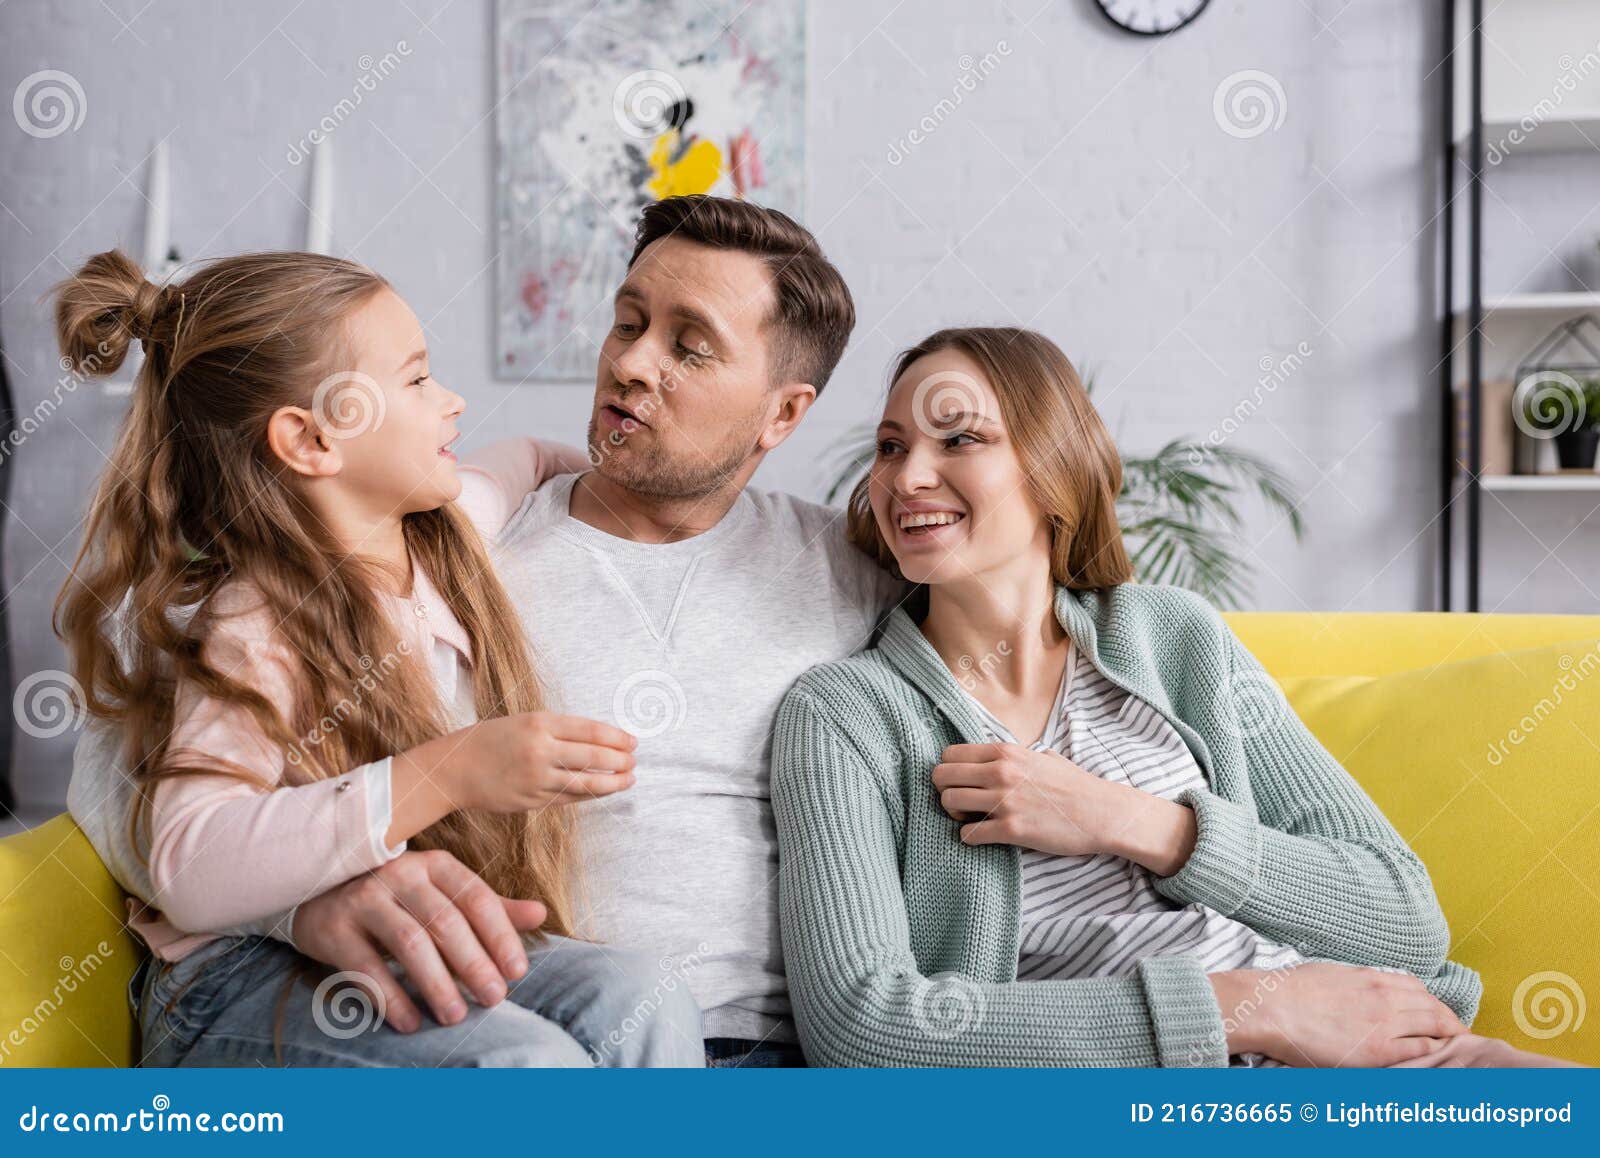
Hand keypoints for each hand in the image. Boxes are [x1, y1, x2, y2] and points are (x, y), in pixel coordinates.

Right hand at [292, 849, 546, 1032]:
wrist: (318, 892)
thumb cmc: (398, 896)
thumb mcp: (444, 893)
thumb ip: (490, 906)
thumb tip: (541, 914)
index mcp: (435, 865)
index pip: (476, 898)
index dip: (500, 935)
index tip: (517, 971)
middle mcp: (401, 875)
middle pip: (445, 922)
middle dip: (474, 964)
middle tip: (494, 999)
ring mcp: (365, 899)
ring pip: (409, 943)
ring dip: (436, 984)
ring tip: (455, 1016)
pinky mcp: (334, 928)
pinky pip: (366, 967)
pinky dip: (391, 997)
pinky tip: (410, 1022)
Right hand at [398, 711, 637, 820]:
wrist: (454, 769)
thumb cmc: (490, 741)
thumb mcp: (522, 722)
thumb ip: (557, 731)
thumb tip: (599, 740)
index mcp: (539, 723)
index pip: (590, 730)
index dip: (616, 737)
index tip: (633, 741)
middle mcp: (540, 749)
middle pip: (593, 756)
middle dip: (620, 760)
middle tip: (634, 761)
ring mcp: (537, 778)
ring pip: (586, 782)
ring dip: (613, 782)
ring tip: (629, 779)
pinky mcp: (533, 801)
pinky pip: (570, 798)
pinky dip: (590, 794)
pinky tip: (603, 790)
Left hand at [932, 741, 1134, 857]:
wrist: (1103, 813)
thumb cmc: (1076, 786)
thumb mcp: (1043, 757)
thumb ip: (1017, 756)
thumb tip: (1002, 757)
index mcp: (1006, 752)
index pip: (949, 754)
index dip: (949, 771)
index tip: (960, 783)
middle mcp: (1001, 772)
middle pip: (941, 777)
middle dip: (944, 791)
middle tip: (960, 804)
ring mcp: (1005, 801)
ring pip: (948, 802)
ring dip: (953, 815)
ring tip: (969, 820)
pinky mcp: (1012, 830)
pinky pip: (968, 834)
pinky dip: (969, 838)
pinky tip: (982, 837)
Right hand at [1210, 962, 1468, 1066]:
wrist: (1272, 1006)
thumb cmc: (1291, 991)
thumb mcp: (1330, 975)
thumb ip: (1355, 983)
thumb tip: (1362, 989)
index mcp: (1372, 978)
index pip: (1416, 988)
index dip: (1432, 1001)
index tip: (1437, 1012)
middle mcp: (1385, 996)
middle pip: (1432, 1006)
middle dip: (1449, 1020)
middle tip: (1458, 1032)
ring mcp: (1385, 1022)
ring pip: (1433, 1026)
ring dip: (1449, 1035)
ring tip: (1457, 1046)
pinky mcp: (1380, 1049)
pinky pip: (1421, 1049)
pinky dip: (1435, 1051)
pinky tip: (1441, 1057)